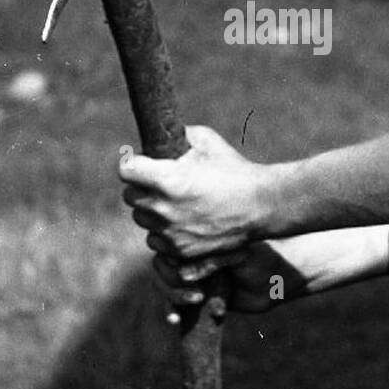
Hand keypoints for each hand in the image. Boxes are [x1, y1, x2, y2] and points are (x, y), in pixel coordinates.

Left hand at [118, 125, 270, 257]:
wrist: (261, 206)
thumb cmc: (234, 169)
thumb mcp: (206, 141)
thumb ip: (177, 137)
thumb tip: (159, 138)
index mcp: (167, 179)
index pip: (126, 170)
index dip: (133, 164)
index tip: (141, 164)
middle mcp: (163, 208)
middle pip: (130, 197)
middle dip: (142, 187)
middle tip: (160, 183)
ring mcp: (170, 233)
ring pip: (143, 220)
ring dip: (152, 211)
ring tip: (176, 203)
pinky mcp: (180, 251)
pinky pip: (157, 241)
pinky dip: (165, 233)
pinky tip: (184, 221)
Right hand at [149, 238, 310, 314]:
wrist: (279, 280)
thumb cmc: (260, 258)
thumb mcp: (237, 255)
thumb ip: (211, 262)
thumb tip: (182, 275)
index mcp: (200, 239)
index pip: (170, 246)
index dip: (170, 259)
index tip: (182, 269)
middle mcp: (194, 256)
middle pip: (163, 267)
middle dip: (171, 281)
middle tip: (195, 293)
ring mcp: (195, 276)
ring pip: (167, 285)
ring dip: (172, 296)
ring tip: (192, 304)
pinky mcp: (199, 297)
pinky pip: (178, 303)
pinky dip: (172, 310)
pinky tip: (173, 319)